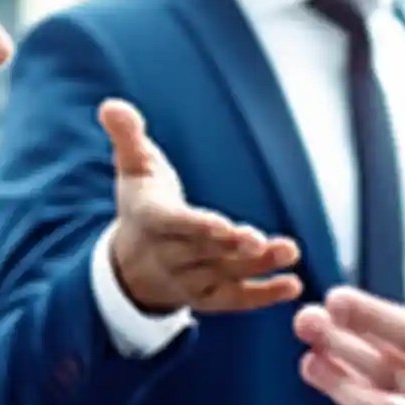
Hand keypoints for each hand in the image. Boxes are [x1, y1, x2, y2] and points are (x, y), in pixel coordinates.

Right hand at [98, 99, 303, 312]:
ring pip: (225, 274)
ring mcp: (190, 280)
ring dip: (257, 265)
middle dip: (232, 247)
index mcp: (151, 220)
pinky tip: (293, 285)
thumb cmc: (144, 203)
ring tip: (290, 251)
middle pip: (204, 251)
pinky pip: (236, 300)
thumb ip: (128, 137)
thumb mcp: (133, 168)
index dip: (198, 226)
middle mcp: (169, 255)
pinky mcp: (210, 298)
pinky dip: (264, 295)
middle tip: (259, 239)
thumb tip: (111, 105)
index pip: (174, 225)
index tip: (223, 226)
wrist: (135, 262)